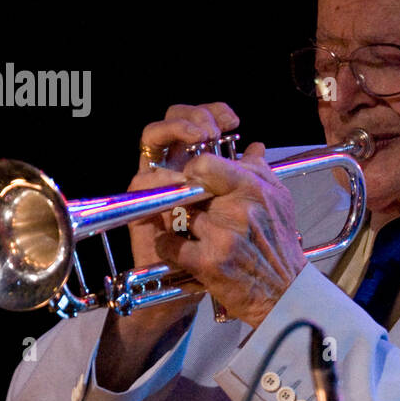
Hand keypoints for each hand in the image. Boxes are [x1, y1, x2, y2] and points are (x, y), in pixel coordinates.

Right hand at [128, 102, 239, 277]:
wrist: (221, 287)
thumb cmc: (233, 249)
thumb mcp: (249, 208)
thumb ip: (250, 176)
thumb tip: (257, 146)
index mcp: (202, 165)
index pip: (199, 121)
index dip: (213, 113)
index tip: (233, 120)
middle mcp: (177, 168)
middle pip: (171, 121)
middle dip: (191, 116)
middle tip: (211, 130)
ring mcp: (159, 184)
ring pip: (152, 139)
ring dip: (174, 132)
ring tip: (197, 141)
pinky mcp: (144, 206)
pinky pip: (142, 181)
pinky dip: (160, 174)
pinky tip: (181, 179)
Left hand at [154, 141, 307, 328]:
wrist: (285, 293)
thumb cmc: (280, 247)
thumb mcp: (280, 203)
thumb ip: (261, 172)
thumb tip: (253, 148)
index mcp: (255, 190)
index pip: (206, 164)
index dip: (195, 173)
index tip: (196, 182)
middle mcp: (238, 210)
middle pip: (189, 191)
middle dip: (189, 201)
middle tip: (195, 212)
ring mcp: (221, 237)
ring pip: (177, 216)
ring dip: (179, 225)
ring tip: (192, 234)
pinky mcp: (207, 263)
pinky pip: (169, 245)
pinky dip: (171, 249)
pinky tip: (184, 253)